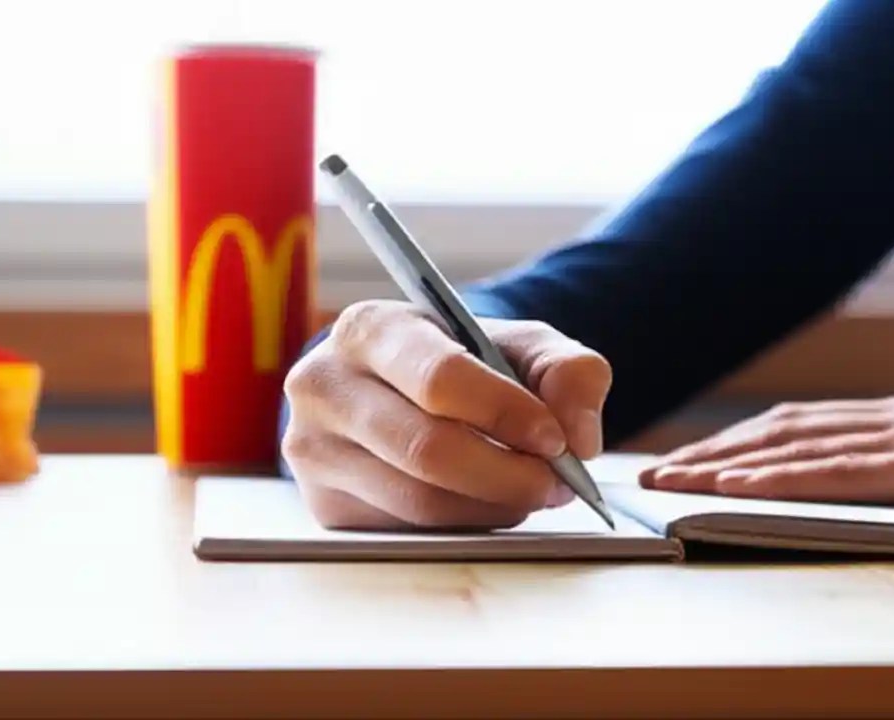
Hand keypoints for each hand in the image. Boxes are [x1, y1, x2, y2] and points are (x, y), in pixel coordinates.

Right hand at [281, 300, 611, 529]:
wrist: (396, 389)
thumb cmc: (461, 364)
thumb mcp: (518, 345)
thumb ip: (568, 371)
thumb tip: (580, 439)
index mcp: (368, 328)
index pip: (438, 379)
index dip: (505, 414)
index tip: (556, 440)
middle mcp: (323, 386)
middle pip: (427, 450)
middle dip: (508, 474)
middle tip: (557, 482)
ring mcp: (313, 451)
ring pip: (419, 502)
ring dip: (492, 506)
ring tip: (529, 490)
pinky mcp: (323, 506)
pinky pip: (407, 532)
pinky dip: (462, 525)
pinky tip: (484, 502)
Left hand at [639, 391, 893, 509]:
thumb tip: (852, 483)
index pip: (796, 426)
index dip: (732, 441)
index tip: (680, 459)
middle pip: (780, 430)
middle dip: (708, 450)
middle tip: (647, 471)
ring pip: (799, 445)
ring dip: (725, 461)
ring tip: (669, 480)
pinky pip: (848, 471)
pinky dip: (785, 478)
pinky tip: (740, 488)